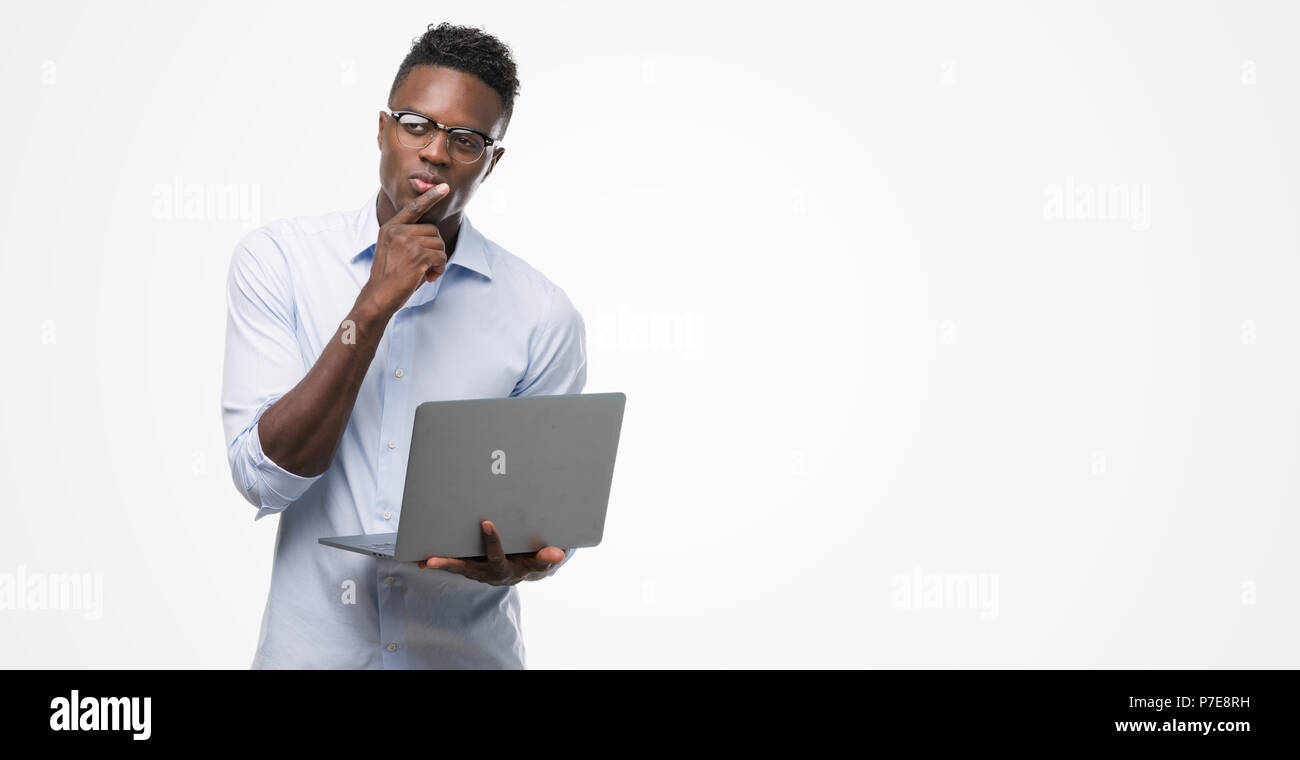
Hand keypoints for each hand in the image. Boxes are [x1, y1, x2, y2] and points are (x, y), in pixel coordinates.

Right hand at [361, 183, 450, 315]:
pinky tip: (429, 277)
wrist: (379, 296)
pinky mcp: (417, 256)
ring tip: (425, 272)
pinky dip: (439, 269)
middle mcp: (397, 231)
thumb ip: (407, 237)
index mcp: (390, 227)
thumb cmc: (389, 276)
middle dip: (435, 249)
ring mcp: (406, 243)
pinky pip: (441, 257)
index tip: (444, 187)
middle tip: (426, 265)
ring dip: (438, 261)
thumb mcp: (392, 249)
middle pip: (432, 231)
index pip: (413, 208)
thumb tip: (433, 234)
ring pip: (438, 244)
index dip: (430, 197)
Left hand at [418, 520, 566, 585]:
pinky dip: (436, 561)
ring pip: (455, 567)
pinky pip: (452, 564)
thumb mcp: (540, 561)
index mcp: (505, 570)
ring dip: (437, 563)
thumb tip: (558, 554)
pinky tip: (419, 557)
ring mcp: (476, 571)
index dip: (492, 541)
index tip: (485, 522)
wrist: (523, 570)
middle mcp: (487, 573)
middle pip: (466, 569)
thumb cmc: (532, 561)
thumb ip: (545, 559)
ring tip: (420, 559)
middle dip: (449, 564)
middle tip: (431, 561)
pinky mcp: (469, 566)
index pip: (497, 556)